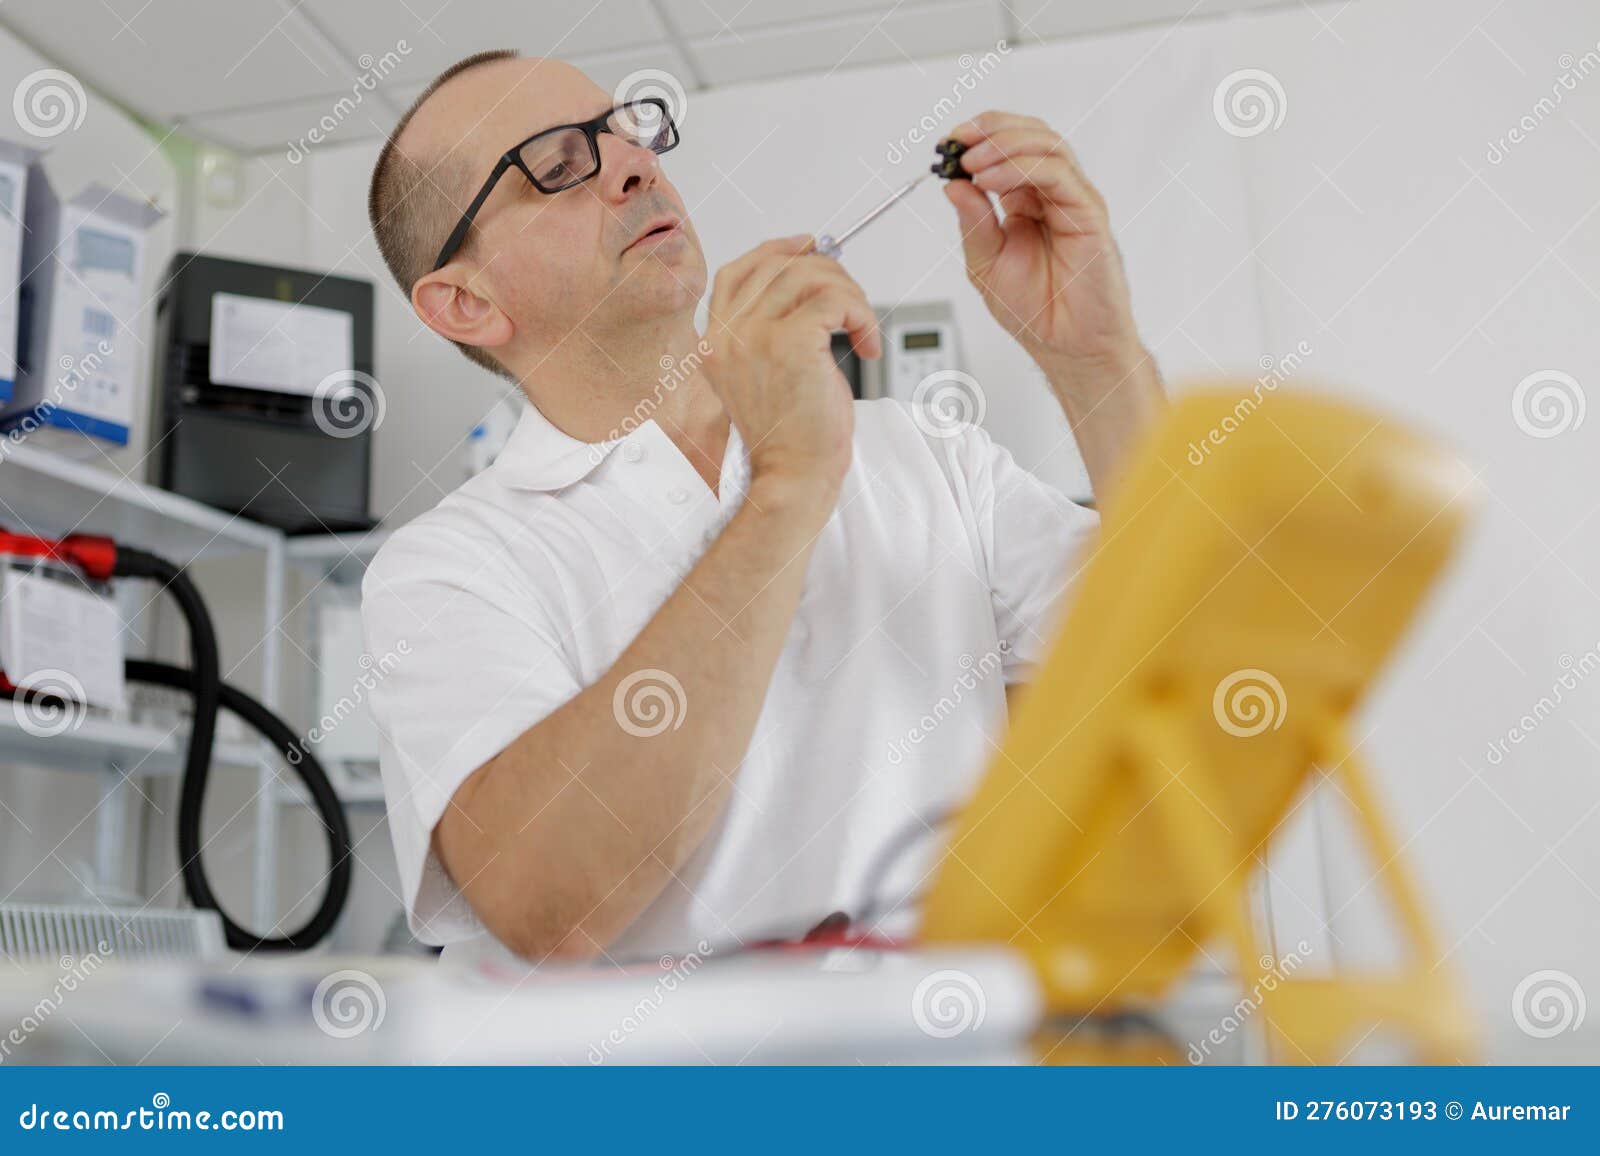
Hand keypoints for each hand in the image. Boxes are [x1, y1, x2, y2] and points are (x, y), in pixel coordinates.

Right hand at [702, 236, 880, 508]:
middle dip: (828, 273)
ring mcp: (754, 337)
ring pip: (810, 276)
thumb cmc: (790, 438)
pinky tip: (868, 344)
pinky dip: (862, 314)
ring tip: (862, 330)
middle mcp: (727, 336)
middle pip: (778, 265)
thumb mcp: (767, 377)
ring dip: (850, 296)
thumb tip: (811, 284)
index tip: (810, 247)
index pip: (737, 272)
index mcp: (715, 343)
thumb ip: (772, 332)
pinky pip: (836, 300)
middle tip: (853, 303)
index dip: (776, 250)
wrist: (794, 478)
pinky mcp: (791, 343)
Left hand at [944, 112, 1150, 400]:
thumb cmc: (1035, 309)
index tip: (947, 142)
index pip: (1008, 148)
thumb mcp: (985, 264)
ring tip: (971, 161)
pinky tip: (992, 178)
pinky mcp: (1089, 214)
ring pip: (1047, 146)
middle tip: (958, 140)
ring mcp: (1073, 201)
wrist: (1067, 346)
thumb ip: (973, 224)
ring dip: (1004, 144)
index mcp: (1026, 201)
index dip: (979, 136)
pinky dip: (1022, 167)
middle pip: (1030, 136)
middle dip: (991, 130)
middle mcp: (1052, 194)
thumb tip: (952, 186)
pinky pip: (1058, 175)